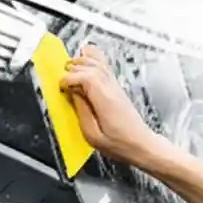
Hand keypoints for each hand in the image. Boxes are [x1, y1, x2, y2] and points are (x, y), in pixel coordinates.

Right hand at [60, 43, 166, 165]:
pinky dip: (95, 60)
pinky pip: (105, 68)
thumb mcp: (93, 136)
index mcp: (106, 102)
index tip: (61, 87)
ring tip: (70, 66)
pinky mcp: (117, 89)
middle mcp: (112, 90)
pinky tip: (87, 59)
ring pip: (100, 63)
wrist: (141, 144)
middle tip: (63, 77)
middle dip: (74, 67)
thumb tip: (72, 95)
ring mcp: (116, 87)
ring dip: (83, 61)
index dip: (70, 78)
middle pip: (92, 67)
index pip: (87, 78)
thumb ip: (81, 112)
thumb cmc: (119, 144)